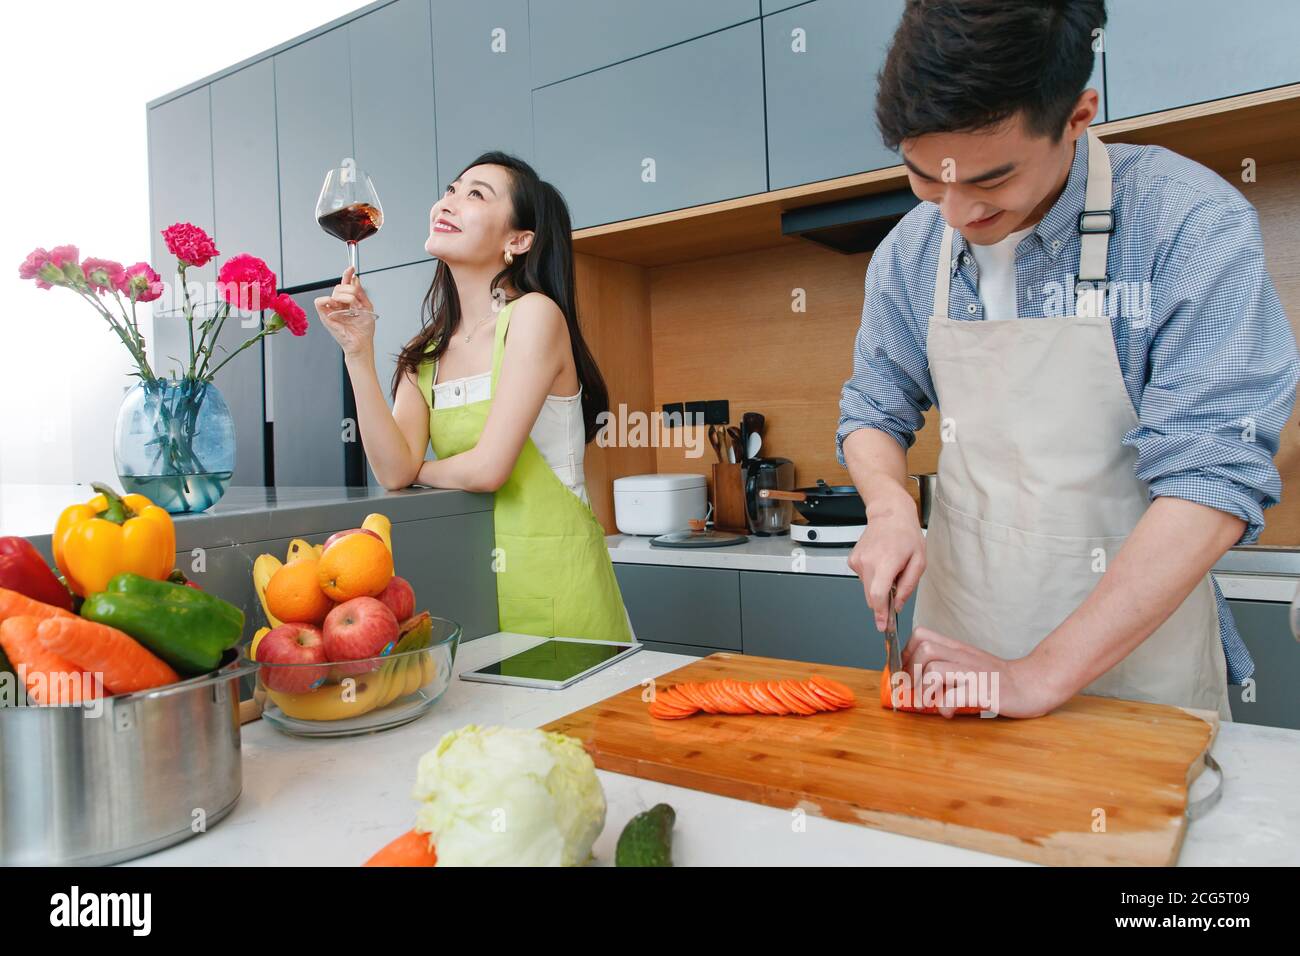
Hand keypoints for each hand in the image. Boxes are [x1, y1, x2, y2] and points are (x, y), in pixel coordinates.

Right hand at [315, 266, 376, 357]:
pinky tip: (337, 305)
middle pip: (341, 286)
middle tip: (357, 302)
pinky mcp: (325, 316)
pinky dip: (327, 299)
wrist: (361, 343)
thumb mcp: (366, 307)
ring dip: (346, 297)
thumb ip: (360, 292)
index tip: (352, 268)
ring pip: (335, 292)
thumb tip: (355, 279)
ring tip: (351, 308)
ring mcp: (331, 309)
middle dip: (351, 291)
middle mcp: (338, 304)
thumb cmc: (364, 330)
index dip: (347, 275)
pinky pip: (319, 301)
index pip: (345, 284)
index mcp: (348, 302)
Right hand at [848, 485, 924, 630]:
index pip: (878, 595)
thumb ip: (908, 586)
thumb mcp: (919, 561)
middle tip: (895, 590)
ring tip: (889, 567)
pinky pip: (863, 578)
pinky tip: (880, 561)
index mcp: (886, 563)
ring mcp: (858, 561)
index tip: (882, 625)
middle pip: (871, 596)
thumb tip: (898, 605)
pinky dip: (872, 576)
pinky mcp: (853, 560)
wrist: (888, 514)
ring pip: (867, 588)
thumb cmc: (906, 534)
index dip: (880, 613)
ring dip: (878, 585)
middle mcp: (868, 563)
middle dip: (883, 601)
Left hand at [901, 626, 1062, 717]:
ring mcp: (974, 672)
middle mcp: (964, 657)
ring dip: (925, 690)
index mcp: (957, 649)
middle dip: (912, 673)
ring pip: (934, 670)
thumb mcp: (969, 665)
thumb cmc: (998, 679)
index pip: (921, 635)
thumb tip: (915, 682)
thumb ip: (946, 667)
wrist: (1033, 684)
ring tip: (930, 704)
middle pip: (924, 650)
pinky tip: (949, 712)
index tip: (907, 673)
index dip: (906, 653)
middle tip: (917, 691)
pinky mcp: (984, 690)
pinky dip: (945, 706)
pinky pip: (954, 695)